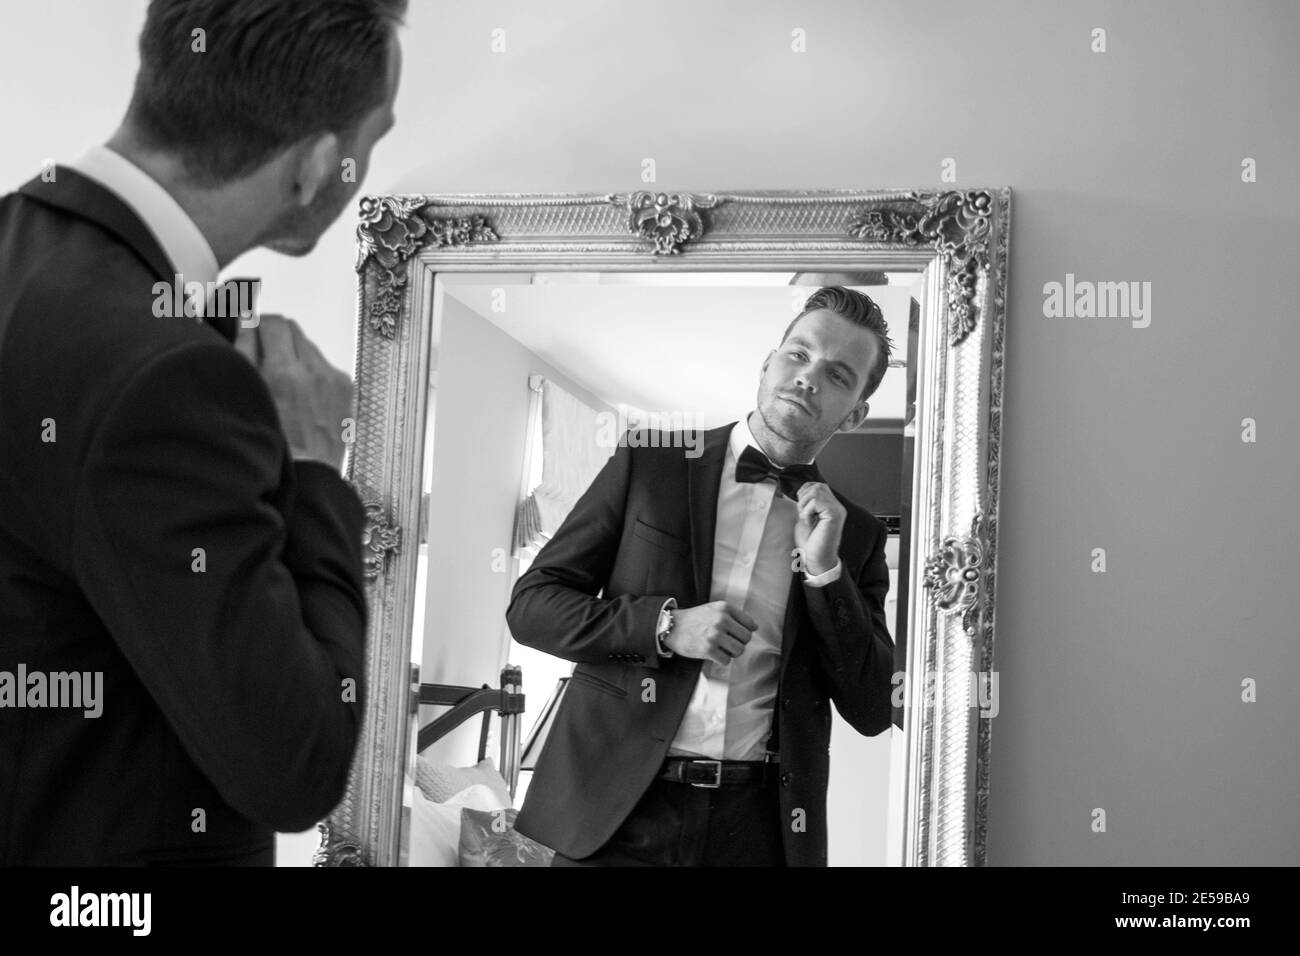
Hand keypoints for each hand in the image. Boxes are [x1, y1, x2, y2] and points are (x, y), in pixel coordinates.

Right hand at [235, 314, 352, 468]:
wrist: (305, 472)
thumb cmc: (273, 442)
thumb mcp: (248, 394)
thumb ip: (244, 352)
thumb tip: (245, 320)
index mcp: (284, 372)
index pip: (272, 323)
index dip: (258, 325)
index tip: (252, 332)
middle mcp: (313, 371)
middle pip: (292, 329)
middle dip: (275, 336)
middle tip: (264, 354)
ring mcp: (333, 378)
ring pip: (309, 346)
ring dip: (295, 354)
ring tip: (283, 381)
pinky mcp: (346, 387)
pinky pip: (325, 365)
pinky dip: (312, 371)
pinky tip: (303, 394)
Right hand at [664, 601, 757, 665]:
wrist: (671, 627)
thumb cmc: (695, 619)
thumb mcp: (714, 608)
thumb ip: (733, 615)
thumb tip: (754, 627)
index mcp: (725, 608)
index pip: (750, 624)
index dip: (744, 632)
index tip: (735, 634)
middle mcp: (721, 620)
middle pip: (746, 639)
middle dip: (739, 643)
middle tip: (727, 643)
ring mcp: (715, 635)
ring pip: (739, 651)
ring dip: (732, 653)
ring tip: (721, 649)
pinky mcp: (708, 649)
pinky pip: (727, 661)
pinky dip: (722, 660)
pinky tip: (713, 654)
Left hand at [793, 482, 845, 575]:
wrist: (816, 560)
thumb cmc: (811, 543)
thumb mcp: (805, 517)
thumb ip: (805, 504)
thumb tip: (797, 491)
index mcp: (831, 506)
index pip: (817, 485)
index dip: (804, 494)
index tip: (803, 511)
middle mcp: (837, 506)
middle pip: (816, 485)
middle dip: (804, 499)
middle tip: (805, 516)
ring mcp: (837, 509)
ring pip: (815, 491)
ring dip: (805, 505)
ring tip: (808, 519)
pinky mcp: (835, 514)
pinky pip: (815, 500)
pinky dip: (807, 511)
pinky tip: (810, 522)